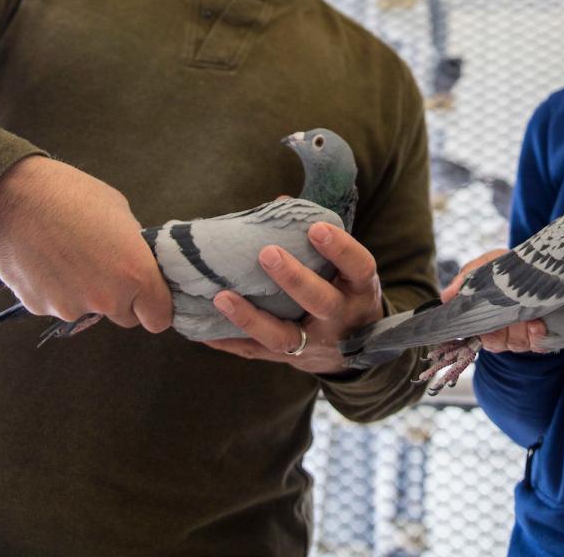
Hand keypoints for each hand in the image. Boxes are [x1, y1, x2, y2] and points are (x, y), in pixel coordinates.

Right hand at [0, 156, 172, 333]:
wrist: (14, 196)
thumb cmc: (72, 195)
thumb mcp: (120, 214)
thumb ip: (133, 249)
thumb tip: (137, 263)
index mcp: (135, 274)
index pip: (159, 317)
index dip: (155, 305)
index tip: (149, 293)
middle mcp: (105, 299)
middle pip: (124, 316)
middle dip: (120, 298)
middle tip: (103, 264)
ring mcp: (70, 307)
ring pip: (88, 309)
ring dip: (84, 292)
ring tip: (68, 254)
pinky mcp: (39, 308)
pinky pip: (58, 304)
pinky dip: (56, 289)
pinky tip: (46, 260)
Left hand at [201, 221, 384, 373]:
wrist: (355, 348)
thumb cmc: (346, 290)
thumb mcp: (348, 268)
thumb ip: (318, 238)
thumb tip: (279, 203)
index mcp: (361, 290)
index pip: (359, 267)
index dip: (340, 249)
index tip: (316, 228)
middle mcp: (341, 319)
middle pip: (320, 301)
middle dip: (294, 279)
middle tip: (267, 253)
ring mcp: (315, 344)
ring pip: (283, 337)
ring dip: (251, 318)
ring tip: (221, 297)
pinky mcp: (290, 360)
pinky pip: (256, 353)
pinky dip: (229, 341)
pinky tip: (202, 329)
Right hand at [441, 249, 547, 353]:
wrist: (540, 266)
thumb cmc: (507, 267)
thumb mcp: (487, 264)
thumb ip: (467, 277)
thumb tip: (446, 295)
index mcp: (481, 315)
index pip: (473, 332)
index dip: (477, 329)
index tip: (483, 320)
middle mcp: (499, 329)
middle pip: (494, 340)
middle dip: (502, 328)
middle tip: (509, 312)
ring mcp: (519, 335)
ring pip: (515, 343)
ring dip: (521, 329)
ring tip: (528, 314)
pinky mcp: (538, 338)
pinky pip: (536, 345)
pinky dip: (537, 336)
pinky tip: (538, 325)